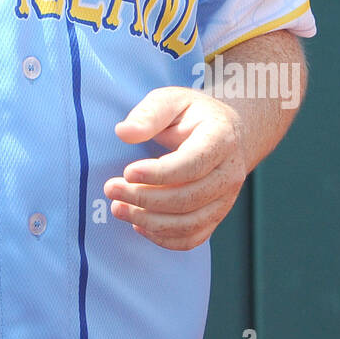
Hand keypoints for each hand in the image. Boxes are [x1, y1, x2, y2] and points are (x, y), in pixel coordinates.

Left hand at [103, 88, 249, 250]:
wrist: (229, 133)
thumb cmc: (193, 115)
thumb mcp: (172, 100)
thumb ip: (148, 114)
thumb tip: (123, 132)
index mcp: (221, 139)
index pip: (192, 165)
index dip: (158, 174)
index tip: (127, 172)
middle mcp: (229, 173)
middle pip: (188, 198)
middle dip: (144, 199)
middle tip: (110, 189)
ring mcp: (226, 199)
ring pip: (188, 223)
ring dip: (149, 221)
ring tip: (118, 208)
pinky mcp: (216, 216)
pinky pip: (191, 238)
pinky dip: (163, 238)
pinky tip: (138, 224)